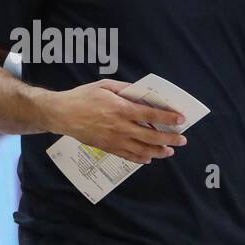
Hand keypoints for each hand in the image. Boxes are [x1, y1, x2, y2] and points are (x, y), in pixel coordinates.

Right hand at [43, 79, 185, 163]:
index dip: (168, 118)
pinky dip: (140, 158)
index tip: (181, 120)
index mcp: (121, 109)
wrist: (62, 114)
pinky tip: (149, 158)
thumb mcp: (105, 85)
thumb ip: (125, 89)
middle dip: (170, 139)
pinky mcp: (107, 147)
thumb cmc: (82, 97)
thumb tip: (141, 92)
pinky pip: (127, 156)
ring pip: (142, 150)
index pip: (151, 115)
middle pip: (151, 136)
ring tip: (169, 151)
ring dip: (159, 151)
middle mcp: (120, 127)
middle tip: (182, 139)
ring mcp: (114, 140)